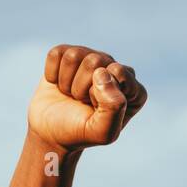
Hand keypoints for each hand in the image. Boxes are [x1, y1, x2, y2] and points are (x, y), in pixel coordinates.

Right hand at [28, 44, 146, 151]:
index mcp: (134, 91)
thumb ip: (113, 107)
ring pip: (74, 55)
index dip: (101, 92)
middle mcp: (116, 71)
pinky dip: (52, 73)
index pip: (118, 72)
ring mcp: (93, 61)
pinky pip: (57, 53)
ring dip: (67, 82)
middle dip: (81, 87)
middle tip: (81, 103)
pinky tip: (59, 85)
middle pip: (95, 60)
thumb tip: (102, 73)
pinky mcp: (69, 56)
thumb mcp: (102, 132)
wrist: (52, 133)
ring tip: (72, 96)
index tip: (96, 108)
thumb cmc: (80, 133)